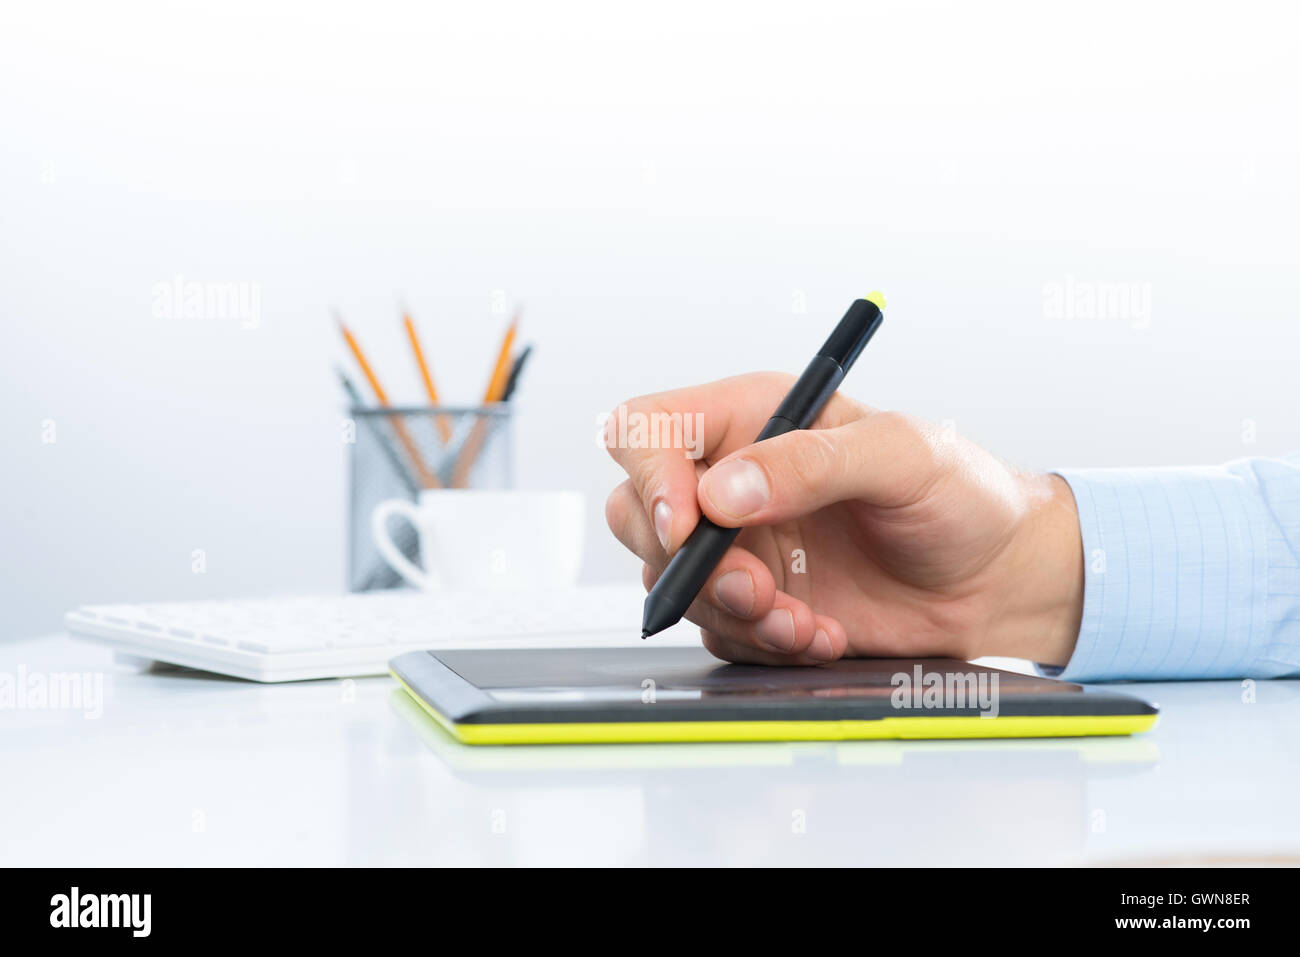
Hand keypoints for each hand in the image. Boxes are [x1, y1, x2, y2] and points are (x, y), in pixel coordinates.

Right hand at [604, 373, 1083, 665]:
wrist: (996, 580)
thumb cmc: (960, 495)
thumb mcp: (902, 455)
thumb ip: (811, 462)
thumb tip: (725, 491)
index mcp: (753, 418)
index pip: (648, 430)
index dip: (648, 475)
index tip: (689, 524)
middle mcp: (733, 481)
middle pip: (636, 513)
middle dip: (686, 563)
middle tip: (755, 587)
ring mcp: (740, 547)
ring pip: (671, 583)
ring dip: (732, 612)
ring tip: (804, 619)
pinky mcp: (756, 604)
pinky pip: (716, 630)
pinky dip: (761, 642)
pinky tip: (822, 631)